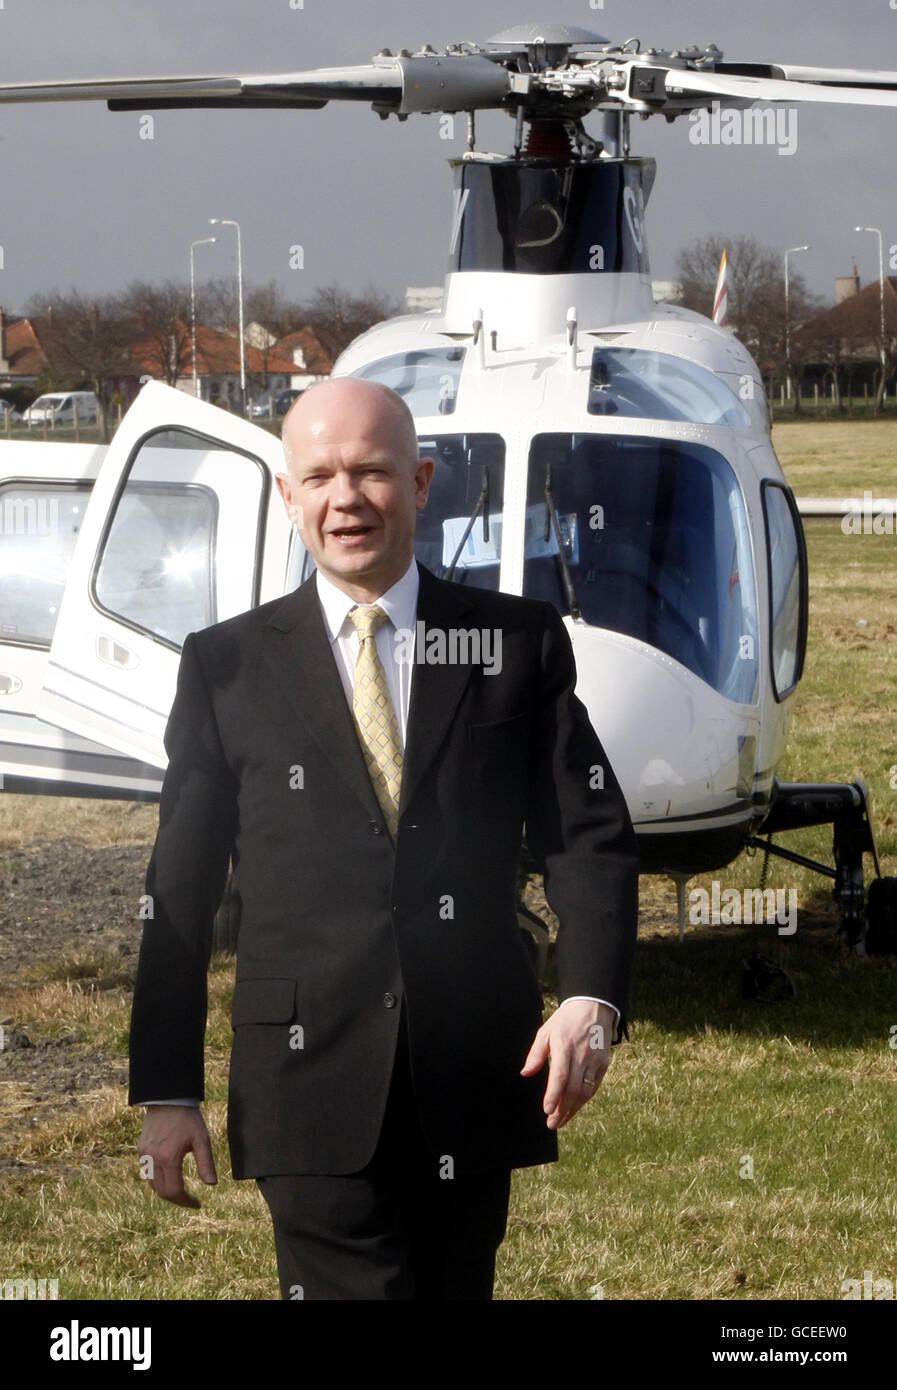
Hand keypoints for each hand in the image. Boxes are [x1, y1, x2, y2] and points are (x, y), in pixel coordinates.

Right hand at [138, 1106, 217, 1207]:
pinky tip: (170, 1175)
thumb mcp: (201, 1139)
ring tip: (181, 1190)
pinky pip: (148, 1171)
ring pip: (153, 1184)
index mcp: (169, 1158)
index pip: (175, 1191)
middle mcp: (153, 1158)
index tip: (198, 1203)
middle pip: (162, 1192)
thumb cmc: (188, 1118)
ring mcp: (144, 1154)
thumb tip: (212, 1184)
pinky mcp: (141, 1149)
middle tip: (190, 1200)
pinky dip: (158, 1179)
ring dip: (166, 1191)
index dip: (186, 1201)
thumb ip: (206, 1163)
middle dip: (177, 1199)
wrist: (168, 1098)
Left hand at [520, 1000, 614, 1130]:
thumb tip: (526, 1073)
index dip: (554, 1096)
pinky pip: (594, 1087)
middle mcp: (581, 1055)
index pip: (560, 1077)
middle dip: (562, 1110)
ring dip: (573, 1109)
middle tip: (552, 1123)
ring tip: (561, 1120)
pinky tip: (575, 1108)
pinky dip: (584, 1100)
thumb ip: (535, 1054)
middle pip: (573, 1089)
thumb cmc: (566, 1021)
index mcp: (564, 1046)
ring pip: (585, 1092)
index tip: (546, 1110)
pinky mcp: (603, 1064)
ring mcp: (594, 1061)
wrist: (593, 1008)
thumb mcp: (545, 1031)